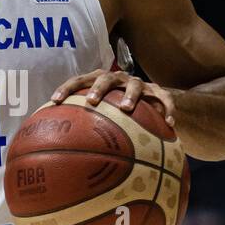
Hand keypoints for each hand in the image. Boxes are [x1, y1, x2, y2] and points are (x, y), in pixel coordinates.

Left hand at [50, 67, 176, 127]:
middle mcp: (119, 79)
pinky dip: (168, 109)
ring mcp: (139, 84)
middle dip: (98, 87)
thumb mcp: (101, 114)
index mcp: (100, 81)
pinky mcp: (158, 92)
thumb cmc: (117, 112)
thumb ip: (84, 124)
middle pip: (106, 78)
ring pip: (135, 85)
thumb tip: (58, 146)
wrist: (150, 101)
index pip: (80, 80)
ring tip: (127, 108)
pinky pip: (165, 99)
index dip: (66, 88)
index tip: (54, 101)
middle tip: (92, 101)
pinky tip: (170, 123)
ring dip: (130, 95)